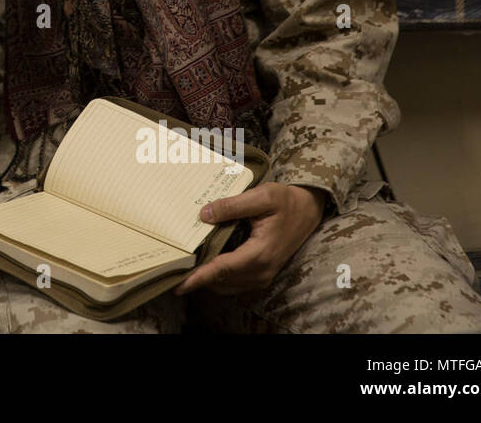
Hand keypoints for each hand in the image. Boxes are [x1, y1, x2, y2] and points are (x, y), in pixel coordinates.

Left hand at [174, 183, 327, 295]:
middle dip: (197, 277)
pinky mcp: (260, 275)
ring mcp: (262, 276)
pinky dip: (217, 277)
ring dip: (206, 278)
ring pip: (225, 285)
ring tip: (184, 266)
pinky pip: (233, 282)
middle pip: (221, 280)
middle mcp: (261, 271)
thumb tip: (204, 215)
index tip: (178, 284)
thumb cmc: (286, 202)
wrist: (307, 211)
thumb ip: (232, 206)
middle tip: (172, 268)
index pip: (223, 269)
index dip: (199, 277)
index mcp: (260, 253)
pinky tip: (204, 263)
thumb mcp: (262, 196)